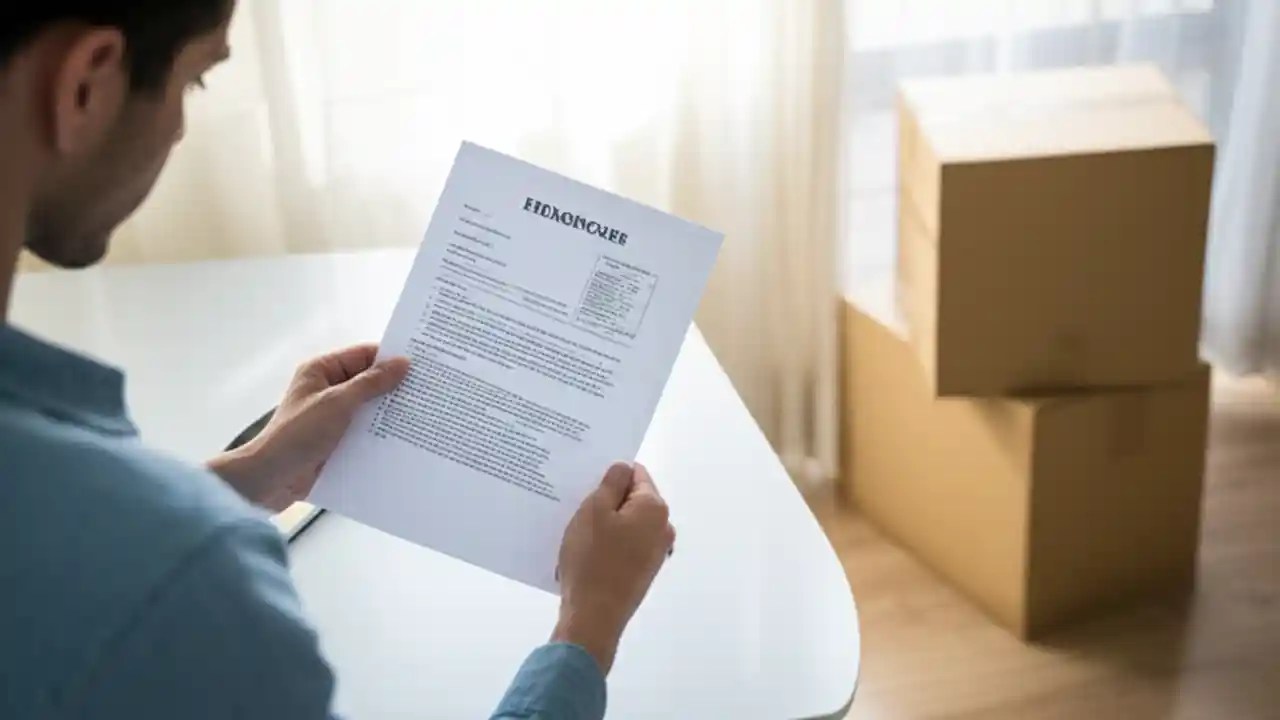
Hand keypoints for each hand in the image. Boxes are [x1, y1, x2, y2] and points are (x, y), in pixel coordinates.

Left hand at [209, 344, 409, 511]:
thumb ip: (371, 383)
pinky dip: (382, 434)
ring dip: (391, 413)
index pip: (364, 356)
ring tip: (425, 415)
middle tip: (431, 392)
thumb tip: (403, 363)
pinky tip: (407, 439)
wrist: (271, 480)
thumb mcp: (337, 403)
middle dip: (396, 388)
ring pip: (370, 408)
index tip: (423, 365)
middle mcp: (328, 389)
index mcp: (322, 371)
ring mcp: (334, 416)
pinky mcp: (339, 440)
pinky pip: (366, 431)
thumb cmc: (298, 434)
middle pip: (370, 382)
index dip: (391, 359)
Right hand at [551, 462, 674, 673]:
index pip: (635, 473)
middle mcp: (663, 528)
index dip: (610, 473)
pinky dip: (608, 544)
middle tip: (576, 503)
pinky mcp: (643, 572)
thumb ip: (611, 482)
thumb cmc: (592, 558)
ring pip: (628, 524)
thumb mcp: (594, 510)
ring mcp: (656, 553)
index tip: (585, 480)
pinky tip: (586, 551)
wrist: (594, 618)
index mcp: (654, 508)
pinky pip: (625, 546)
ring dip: (606, 523)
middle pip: (633, 499)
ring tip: (577, 529)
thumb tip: (623, 467)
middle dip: (607, 499)